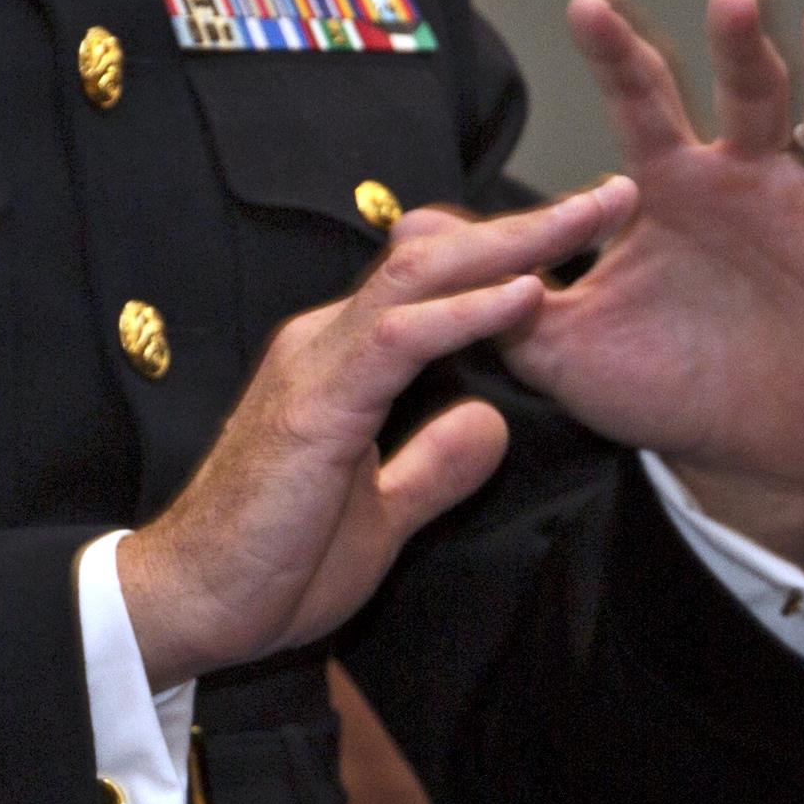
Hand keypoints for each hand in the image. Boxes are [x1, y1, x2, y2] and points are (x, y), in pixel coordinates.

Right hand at [117, 179, 635, 685]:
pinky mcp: (316, 404)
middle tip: (614, 196)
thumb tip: (489, 422)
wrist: (189, 607)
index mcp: (344, 363)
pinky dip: (467, 312)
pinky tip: (526, 295)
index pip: (436, 287)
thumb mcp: (379, 515)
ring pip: (424, 278)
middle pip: (439, 259)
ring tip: (587, 219)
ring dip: (513, 246)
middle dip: (531, 227)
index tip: (586, 241)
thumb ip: (430, 466)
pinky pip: (401, 339)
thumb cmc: (271, 566)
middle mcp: (327, 343)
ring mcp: (317, 365)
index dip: (511, 258)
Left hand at [505, 0, 803, 563]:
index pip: (643, 102)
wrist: (743, 459)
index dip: (618, 56)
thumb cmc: (657, 389)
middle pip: (746, 92)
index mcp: (671, 185)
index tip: (585, 8)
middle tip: (730, 3)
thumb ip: (494, 288)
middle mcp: (746, 177)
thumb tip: (410, 231)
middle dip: (741, 47)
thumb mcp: (564, 348)